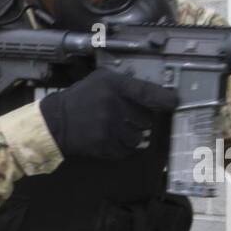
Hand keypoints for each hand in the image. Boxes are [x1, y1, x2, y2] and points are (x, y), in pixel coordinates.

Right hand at [39, 69, 179, 160]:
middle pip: (146, 119)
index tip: (174, 103)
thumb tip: (152, 91)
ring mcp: (109, 128)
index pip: (147, 93)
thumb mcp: (100, 80)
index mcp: (114, 86)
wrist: (56, 122)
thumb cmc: (80, 98)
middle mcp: (113, 106)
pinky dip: (125, 148)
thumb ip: (124, 83)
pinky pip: (127, 150)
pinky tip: (115, 141)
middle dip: (141, 120)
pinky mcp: (104, 145)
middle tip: (130, 118)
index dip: (164, 99)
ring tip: (120, 131)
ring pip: (138, 137)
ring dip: (134, 136)